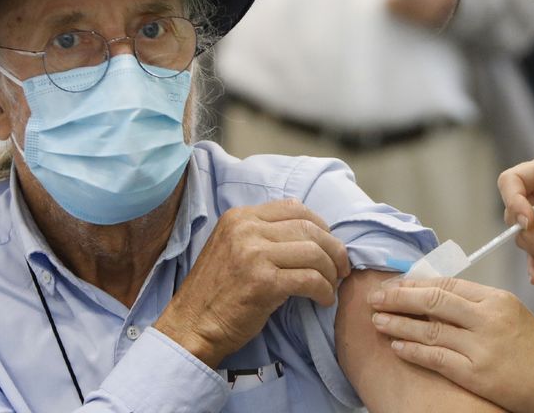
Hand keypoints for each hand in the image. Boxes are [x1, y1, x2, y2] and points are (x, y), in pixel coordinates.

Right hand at [155, 199, 350, 367]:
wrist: (192, 326)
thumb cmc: (217, 292)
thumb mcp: (233, 248)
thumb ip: (262, 233)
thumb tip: (311, 232)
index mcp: (239, 217)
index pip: (294, 208)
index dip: (320, 226)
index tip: (329, 246)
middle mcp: (246, 229)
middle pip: (309, 228)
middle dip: (333, 249)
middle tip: (341, 268)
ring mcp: (254, 254)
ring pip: (314, 252)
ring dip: (331, 272)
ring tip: (332, 287)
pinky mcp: (263, 282)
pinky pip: (310, 279)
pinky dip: (324, 290)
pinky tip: (323, 300)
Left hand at [369, 277, 533, 412]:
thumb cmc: (532, 344)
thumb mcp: (507, 311)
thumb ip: (474, 303)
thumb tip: (433, 298)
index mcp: (494, 299)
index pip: (446, 285)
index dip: (415, 284)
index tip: (395, 285)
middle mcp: (486, 318)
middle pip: (433, 301)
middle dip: (400, 298)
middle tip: (376, 297)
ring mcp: (480, 346)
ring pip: (430, 330)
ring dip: (399, 324)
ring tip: (378, 320)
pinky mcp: (476, 372)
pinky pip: (436, 358)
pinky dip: (413, 350)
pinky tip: (396, 346)